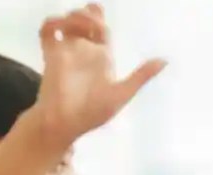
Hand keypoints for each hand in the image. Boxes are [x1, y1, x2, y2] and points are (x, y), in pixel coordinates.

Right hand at [32, 4, 165, 148]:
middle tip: (90, 14)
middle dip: (87, 13)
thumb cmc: (93, 114)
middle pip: (85, 23)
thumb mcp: (122, 94)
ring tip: (79, 23)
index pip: (101, 31)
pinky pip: (48, 32)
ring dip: (74, 17)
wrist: (65, 124)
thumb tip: (165, 60)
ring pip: (67, 24)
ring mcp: (67, 52)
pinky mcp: (51, 55)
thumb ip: (141, 76)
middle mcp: (84, 52)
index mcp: (101, 59)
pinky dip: (53, 23)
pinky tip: (62, 27)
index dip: (99, 18)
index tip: (97, 9)